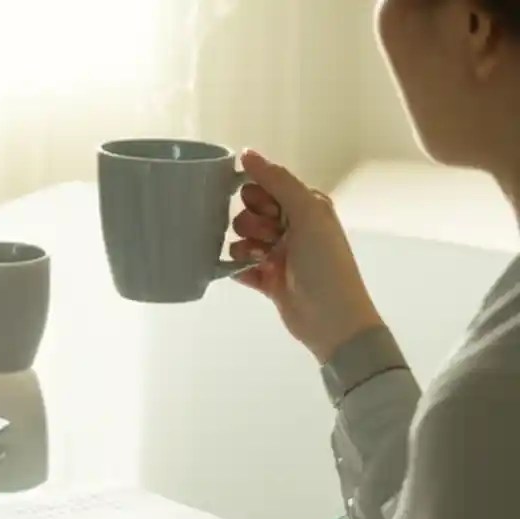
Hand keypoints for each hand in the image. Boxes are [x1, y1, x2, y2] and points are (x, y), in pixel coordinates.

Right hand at [230, 150, 383, 363]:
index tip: (269, 211)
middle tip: (270, 238)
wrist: (331, 317)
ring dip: (245, 247)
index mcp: (304, 206)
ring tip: (263, 260)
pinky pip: (237, 265)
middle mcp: (290, 226)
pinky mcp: (264, 278)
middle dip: (252, 223)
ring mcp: (276, 253)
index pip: (264, 187)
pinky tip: (250, 273)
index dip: (259, 197)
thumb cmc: (325, 262)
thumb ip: (278, 181)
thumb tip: (246, 152)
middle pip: (248, 211)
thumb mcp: (307, 213)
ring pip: (239, 237)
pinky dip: (238, 268)